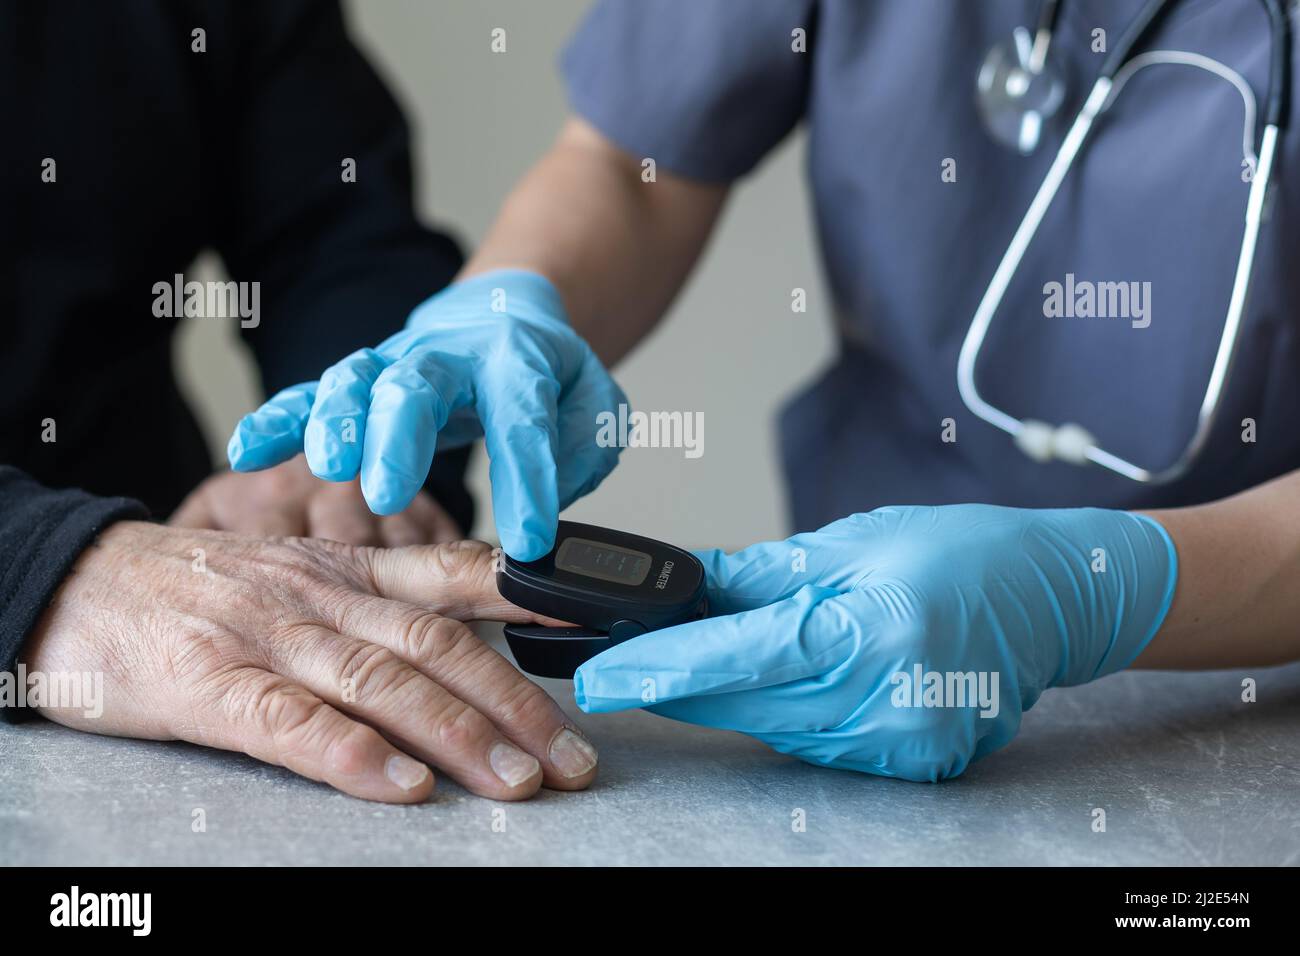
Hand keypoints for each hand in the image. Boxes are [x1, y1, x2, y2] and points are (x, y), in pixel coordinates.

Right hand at [24, 522, 598, 801]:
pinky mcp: (204, 685)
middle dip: (514, 703)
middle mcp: (319, 599)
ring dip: (456, 735)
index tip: (596, 618)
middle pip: (436, 646)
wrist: (75, 579)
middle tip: (571, 759)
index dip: (530, 594)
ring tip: (514, 783)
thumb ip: (377, 604)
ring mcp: (263, 638)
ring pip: (378, 682)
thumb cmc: (198, 587)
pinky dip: (348, 754)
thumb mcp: (300, 576)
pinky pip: (285, 722)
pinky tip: (398, 785)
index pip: (455, 576)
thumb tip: (461, 640)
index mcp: (346, 573)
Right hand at [226, 270, 625, 559]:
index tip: (529, 538)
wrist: (501, 317)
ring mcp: (392, 365)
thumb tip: (555, 505)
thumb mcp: (592, 408)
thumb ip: (582, 451)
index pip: (522, 418)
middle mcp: (445, 358)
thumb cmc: (545, 375)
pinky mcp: (356, 384)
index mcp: (516, 362)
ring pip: (354, 382)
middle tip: (386, 490)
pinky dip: (278, 421)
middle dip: (397, 437)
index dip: (527, 478)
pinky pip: (308, 396)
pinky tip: (249, 452)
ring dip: (335, 425)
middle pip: (416, 387)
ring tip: (328, 469)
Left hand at [574, 505, 1176, 781]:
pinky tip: (806, 677)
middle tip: (636, 657)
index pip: (734, 656)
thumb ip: (752, 576)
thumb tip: (675, 588)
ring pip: (774, 730)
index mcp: (867, 628)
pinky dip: (792, 713)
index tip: (596, 676)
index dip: (655, 668)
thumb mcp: (845, 543)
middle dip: (683, 683)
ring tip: (748, 648)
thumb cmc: (955, 552)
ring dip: (741, 695)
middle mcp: (886, 698)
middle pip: (742, 705)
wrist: (1050, 595)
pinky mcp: (913, 764)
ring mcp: (903, 742)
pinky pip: (816, 745)